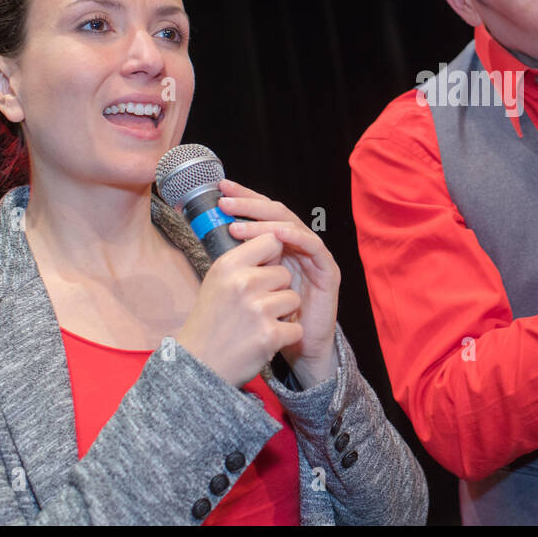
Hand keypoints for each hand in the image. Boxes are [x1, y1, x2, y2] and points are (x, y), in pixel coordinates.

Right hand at [175, 231, 302, 387]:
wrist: (199, 366)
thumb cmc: (211, 322)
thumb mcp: (217, 281)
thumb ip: (244, 261)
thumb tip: (274, 238)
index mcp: (228, 265)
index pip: (271, 241)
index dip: (272, 257)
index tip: (262, 271)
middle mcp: (242, 282)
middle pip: (285, 273)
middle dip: (276, 291)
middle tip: (252, 309)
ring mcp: (257, 309)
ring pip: (293, 299)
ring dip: (282, 314)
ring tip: (256, 324)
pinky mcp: (270, 334)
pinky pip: (296, 327)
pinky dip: (284, 337)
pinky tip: (263, 341)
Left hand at [217, 179, 340, 388]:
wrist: (299, 347)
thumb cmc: (271, 317)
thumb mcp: (250, 283)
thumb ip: (240, 260)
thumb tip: (210, 236)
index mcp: (280, 244)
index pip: (262, 213)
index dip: (244, 199)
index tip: (220, 189)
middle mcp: (298, 244)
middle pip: (277, 213)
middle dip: (250, 204)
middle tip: (225, 202)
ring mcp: (314, 255)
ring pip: (292, 226)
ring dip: (265, 223)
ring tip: (238, 226)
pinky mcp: (327, 270)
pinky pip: (313, 246)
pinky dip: (294, 237)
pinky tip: (277, 234)